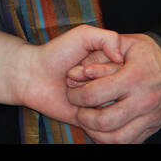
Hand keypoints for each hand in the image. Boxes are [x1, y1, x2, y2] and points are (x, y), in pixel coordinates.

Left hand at [11, 25, 125, 125]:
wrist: (35, 75)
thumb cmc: (59, 52)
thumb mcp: (83, 35)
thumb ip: (107, 37)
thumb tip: (121, 58)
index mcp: (115, 65)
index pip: (125, 73)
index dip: (101, 70)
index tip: (83, 66)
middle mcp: (115, 86)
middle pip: (120, 92)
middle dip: (90, 84)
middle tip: (72, 77)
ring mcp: (108, 105)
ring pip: (114, 110)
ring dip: (89, 100)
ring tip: (74, 92)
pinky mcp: (99, 123)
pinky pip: (106, 125)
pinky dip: (89, 116)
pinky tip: (78, 108)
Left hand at [65, 32, 160, 142]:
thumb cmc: (150, 53)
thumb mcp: (127, 42)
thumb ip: (103, 49)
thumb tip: (85, 69)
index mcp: (133, 78)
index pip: (95, 94)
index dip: (77, 95)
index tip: (72, 92)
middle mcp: (143, 101)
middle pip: (104, 121)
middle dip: (84, 117)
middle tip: (78, 110)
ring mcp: (150, 117)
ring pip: (117, 138)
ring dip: (97, 133)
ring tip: (89, 122)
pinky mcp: (154, 127)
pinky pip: (131, 142)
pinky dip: (113, 140)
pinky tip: (104, 129)